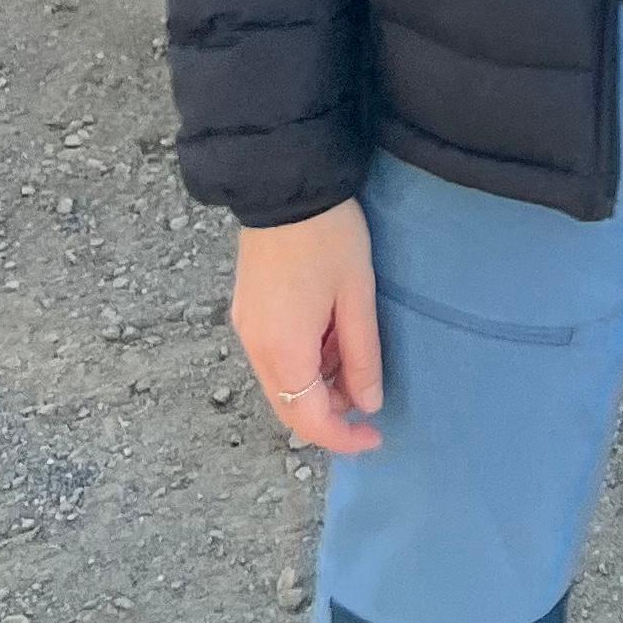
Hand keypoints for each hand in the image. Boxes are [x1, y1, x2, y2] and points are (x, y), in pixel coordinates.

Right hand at [230, 200, 384, 453]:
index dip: (344, 437)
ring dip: (318, 383)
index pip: (310, 420)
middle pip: (290, 407)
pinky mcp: (247, 309)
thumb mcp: (357, 296)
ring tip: (354, 351)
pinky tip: (330, 332)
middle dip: (330, 412)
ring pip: (282, 381)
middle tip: (368, 398)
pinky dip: (304, 359)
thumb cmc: (329, 237)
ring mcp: (246, 327)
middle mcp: (256, 347)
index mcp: (283, 351)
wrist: (285, 185)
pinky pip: (274, 355)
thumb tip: (369, 404)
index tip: (376, 436)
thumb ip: (362, 356)